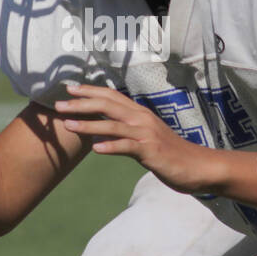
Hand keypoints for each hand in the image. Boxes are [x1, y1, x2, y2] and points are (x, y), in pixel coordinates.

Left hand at [53, 83, 220, 193]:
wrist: (197, 166)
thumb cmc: (170, 153)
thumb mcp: (146, 137)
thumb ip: (127, 131)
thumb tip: (102, 131)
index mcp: (140, 114)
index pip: (111, 96)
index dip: (90, 91)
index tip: (69, 89)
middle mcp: (142, 119)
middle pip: (108, 105)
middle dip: (81, 104)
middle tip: (58, 105)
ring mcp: (146, 134)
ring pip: (112, 125)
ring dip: (87, 125)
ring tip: (67, 125)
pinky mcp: (150, 151)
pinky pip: (127, 147)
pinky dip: (111, 146)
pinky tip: (95, 148)